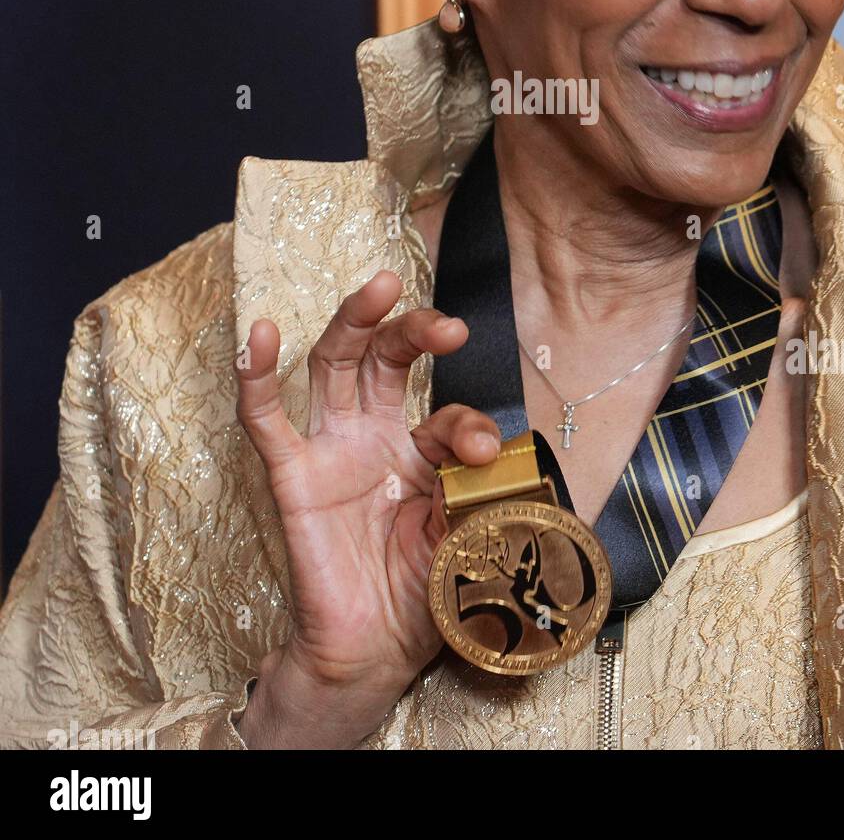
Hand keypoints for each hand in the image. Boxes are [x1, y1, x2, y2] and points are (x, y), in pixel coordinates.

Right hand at [233, 270, 499, 747]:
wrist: (374, 654)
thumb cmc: (422, 594)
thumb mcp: (464, 536)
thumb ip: (473, 491)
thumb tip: (488, 451)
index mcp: (420, 449)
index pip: (446, 413)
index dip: (468, 424)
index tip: (485, 450)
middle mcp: (375, 436)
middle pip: (386, 359)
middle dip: (413, 331)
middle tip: (447, 326)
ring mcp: (332, 450)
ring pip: (334, 365)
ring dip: (354, 322)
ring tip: (380, 287)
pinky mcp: (293, 476)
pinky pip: (267, 421)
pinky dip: (257, 376)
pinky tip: (257, 335)